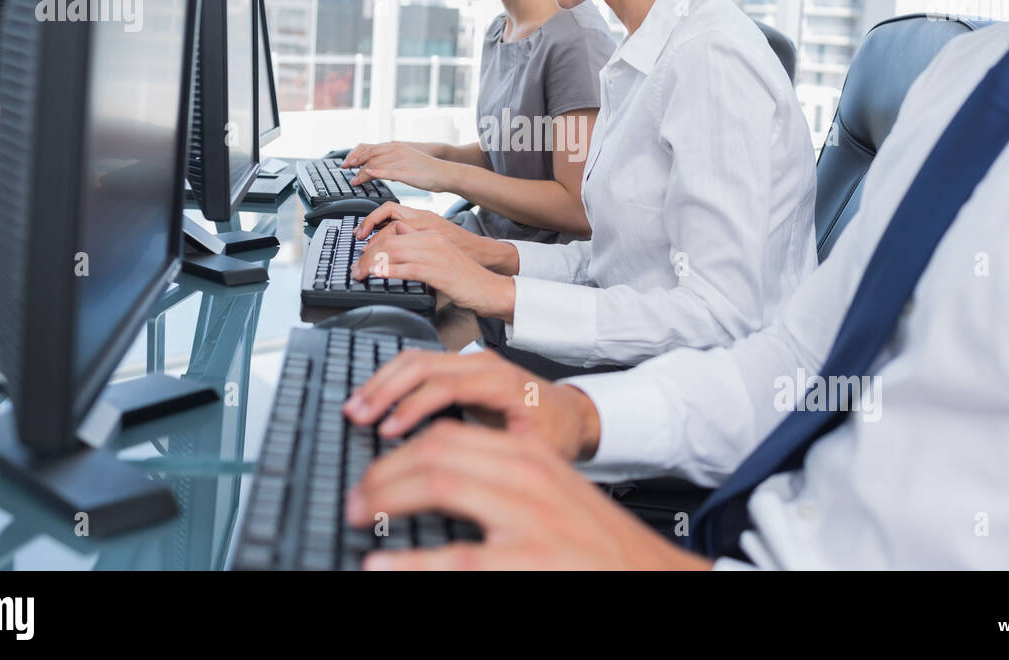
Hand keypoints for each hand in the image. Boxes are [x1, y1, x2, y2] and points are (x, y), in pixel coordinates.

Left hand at [344, 141, 453, 191]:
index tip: (347, 162)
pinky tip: (367, 175)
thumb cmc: (426, 169)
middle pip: (369, 154)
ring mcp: (401, 160)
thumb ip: (391, 160)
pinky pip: (387, 171)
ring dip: (361, 173)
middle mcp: (396, 150)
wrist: (444, 172)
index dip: (356, 154)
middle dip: (354, 161)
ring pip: (375, 163)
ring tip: (354, 181)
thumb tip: (377, 167)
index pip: (370, 147)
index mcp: (395, 147)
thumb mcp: (406, 159)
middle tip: (345, 169)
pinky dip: (375, 172)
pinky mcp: (406, 171)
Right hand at [344, 347, 598, 461]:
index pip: (447, 384)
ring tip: (357, 406)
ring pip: (415, 358)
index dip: (413, 406)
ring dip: (382, 381)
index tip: (387, 431)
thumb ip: (494, 451)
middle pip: (423, 363)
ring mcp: (472, 361)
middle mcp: (485, 364)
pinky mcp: (462, 367)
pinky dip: (392, 378)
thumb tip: (451, 464)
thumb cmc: (558, 434)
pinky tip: (375, 399)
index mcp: (504, 381)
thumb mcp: (533, 451)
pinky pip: (420, 364)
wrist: (574, 416)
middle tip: (357, 415)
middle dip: (385, 389)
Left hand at [345, 421, 712, 569]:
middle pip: (435, 450)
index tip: (374, 463)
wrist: (652, 577)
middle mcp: (526, 476)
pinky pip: (454, 558)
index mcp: (528, 457)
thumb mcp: (551, 494)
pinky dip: (408, 563)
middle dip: (384, 469)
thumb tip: (438, 480)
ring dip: (386, 496)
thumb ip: (501, 478)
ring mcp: (528, 517)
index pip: (449, 431)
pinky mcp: (527, 560)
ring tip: (359, 514)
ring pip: (438, 483)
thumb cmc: (598, 543)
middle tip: (357, 495)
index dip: (401, 443)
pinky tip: (381, 566)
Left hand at [350, 222, 514, 317]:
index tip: (362, 254)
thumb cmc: (466, 278)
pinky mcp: (437, 271)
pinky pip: (405, 267)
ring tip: (359, 274)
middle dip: (367, 253)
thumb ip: (420, 248)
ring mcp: (434, 253)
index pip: (393, 228)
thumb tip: (398, 244)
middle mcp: (431, 239)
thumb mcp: (440, 256)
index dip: (372, 240)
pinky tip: (376, 275)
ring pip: (392, 251)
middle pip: (388, 238)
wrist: (490, 288)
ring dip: (370, 263)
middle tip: (356, 267)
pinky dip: (386, 271)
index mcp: (431, 233)